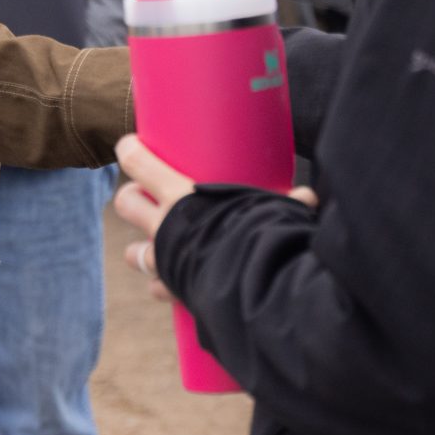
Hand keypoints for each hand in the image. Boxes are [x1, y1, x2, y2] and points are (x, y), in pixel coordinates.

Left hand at [113, 135, 317, 303]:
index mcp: (181, 196)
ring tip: (156, 247)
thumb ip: (287, 202)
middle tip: (145, 197)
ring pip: (133, 252)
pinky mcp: (171, 289)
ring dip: (141, 250)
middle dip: (131, 198)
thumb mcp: (273, 209)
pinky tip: (175, 284)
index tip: (130, 145)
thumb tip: (308, 198)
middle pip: (125, 203)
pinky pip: (156, 287)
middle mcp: (164, 225)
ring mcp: (163, 259)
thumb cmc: (261, 236)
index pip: (138, 164)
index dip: (130, 150)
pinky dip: (163, 286)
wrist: (250, 289)